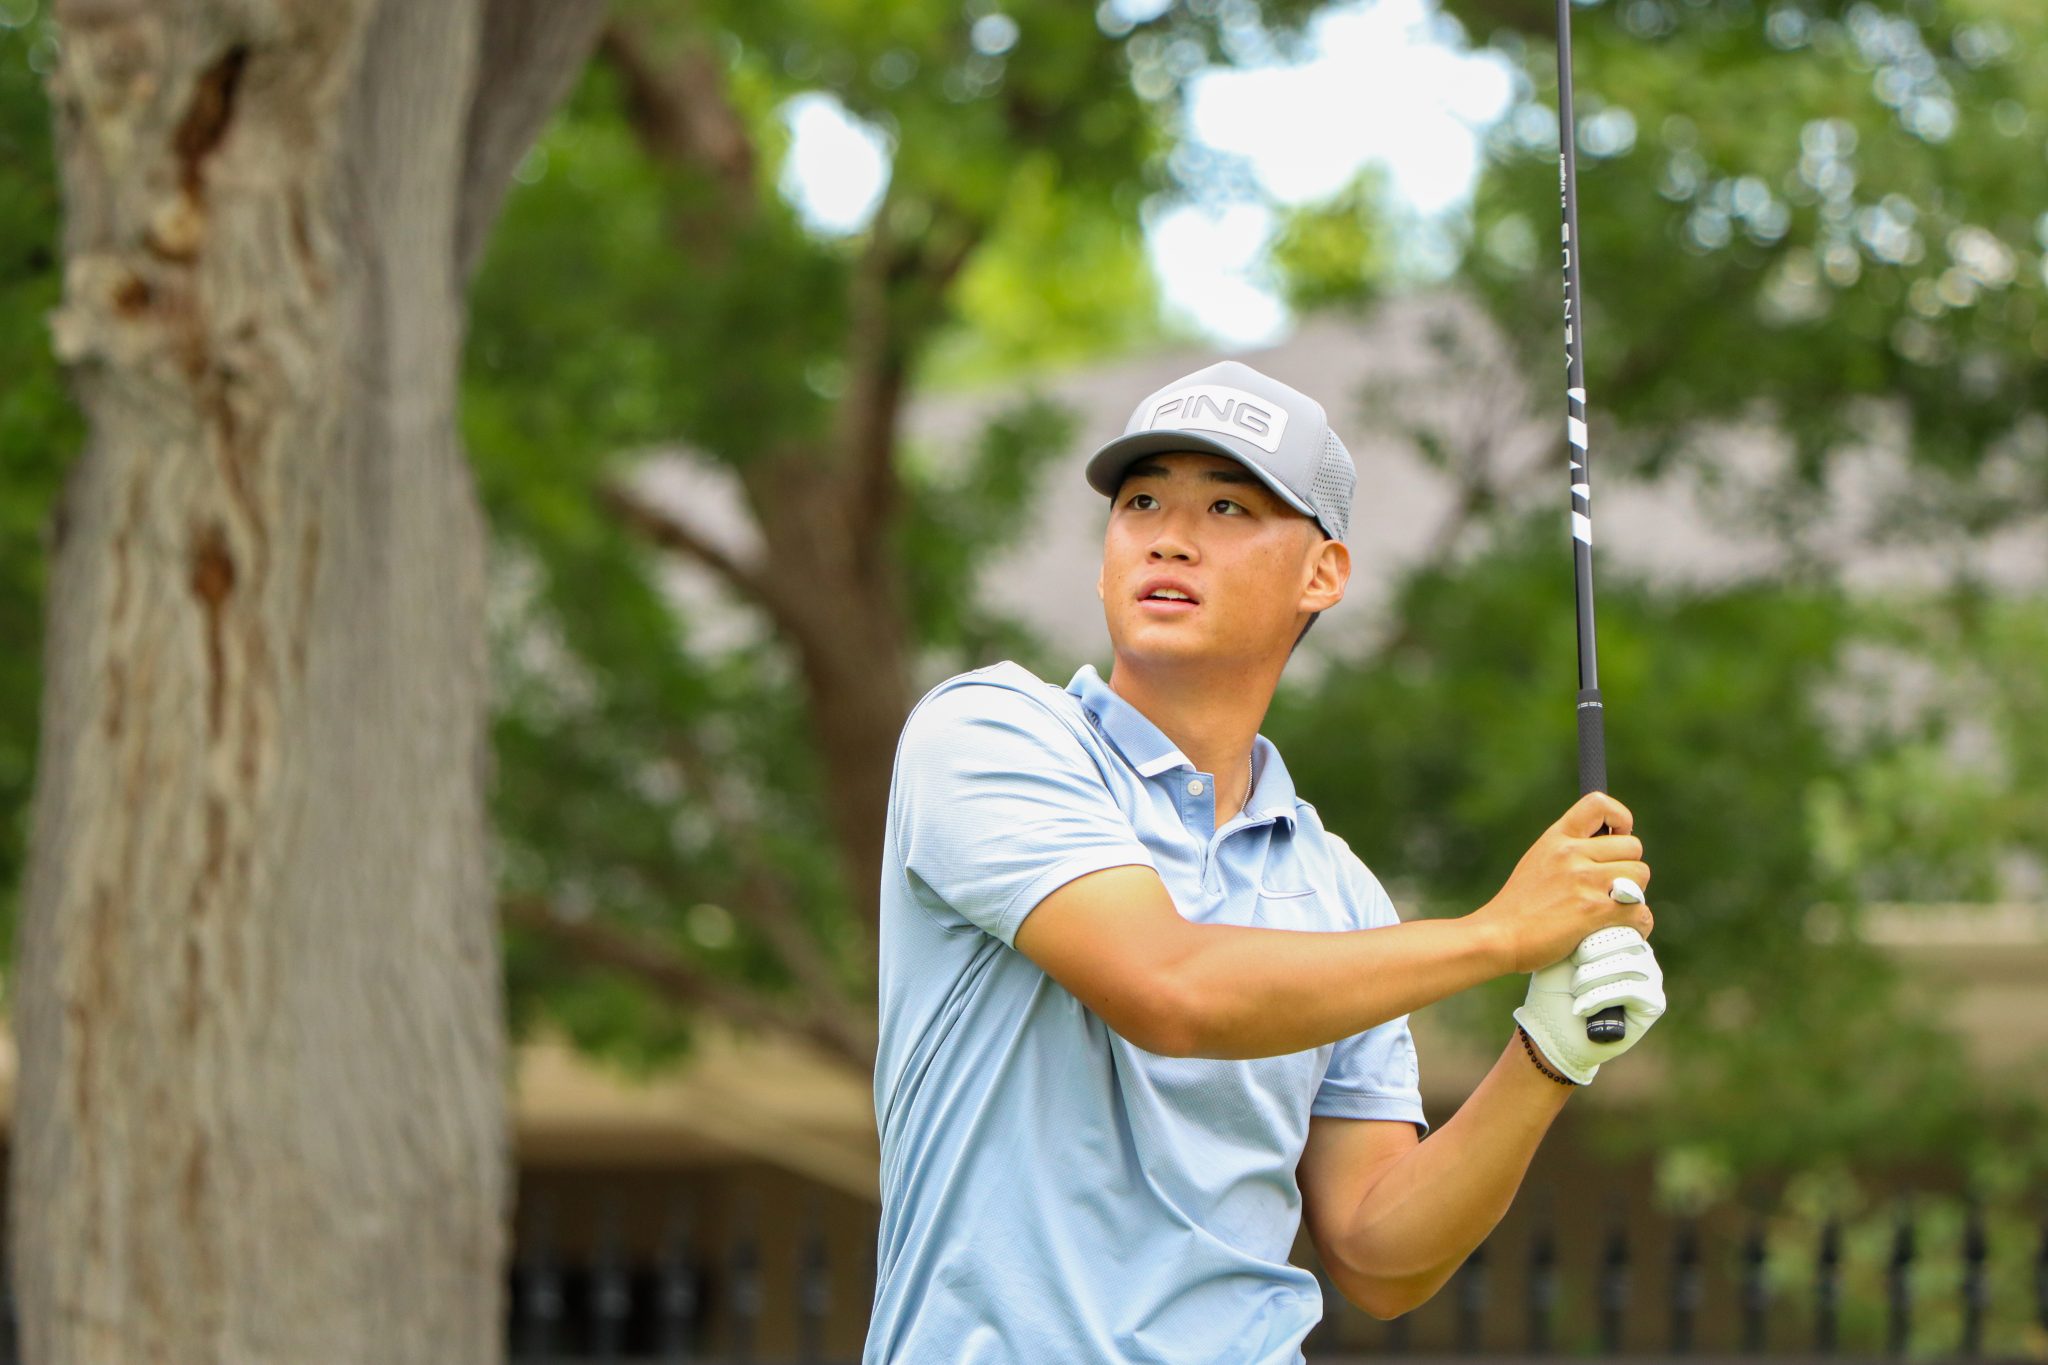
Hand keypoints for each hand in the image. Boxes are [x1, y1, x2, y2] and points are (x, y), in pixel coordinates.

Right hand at [1469, 791, 1653, 974]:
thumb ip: (1570, 851)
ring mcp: (1584, 880)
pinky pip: (1640, 912)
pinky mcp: (1595, 910)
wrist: (1498, 936)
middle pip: (1633, 847)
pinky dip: (1636, 925)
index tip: (1618, 835)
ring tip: (1611, 909)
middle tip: (1609, 887)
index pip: (1598, 804)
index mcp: (1557, 838)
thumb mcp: (1538, 861)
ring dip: (1633, 896)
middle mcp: (1572, 853)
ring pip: (1640, 877)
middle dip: (1628, 868)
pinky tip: (1618, 928)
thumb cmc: (1519, 906)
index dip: (1620, 817)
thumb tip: (1609, 853)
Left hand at [1512, 929, 1666, 1084]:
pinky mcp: (1654, 1003)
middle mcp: (1642, 951)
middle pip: (1625, 937)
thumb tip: (1614, 892)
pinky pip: (1631, 988)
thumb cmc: (1553, 984)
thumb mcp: (1563, 946)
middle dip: (1590, 955)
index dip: (1592, 932)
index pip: (1619, 915)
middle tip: (1572, 970)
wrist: (1551, 1028)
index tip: (1571, 952)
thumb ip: (1586, 921)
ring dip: (1591, 978)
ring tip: (1574, 991)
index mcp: (1621, 931)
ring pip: (1626, 964)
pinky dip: (1599, 997)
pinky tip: (1581, 1008)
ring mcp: (1651, 976)